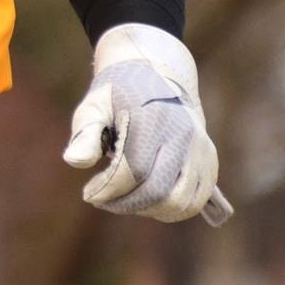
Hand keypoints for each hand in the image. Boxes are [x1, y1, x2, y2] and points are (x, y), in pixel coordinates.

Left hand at [63, 23, 230, 225]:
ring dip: (149, 210)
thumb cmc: (117, 93)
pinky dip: (171, 209)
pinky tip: (146, 199)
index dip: (108, 190)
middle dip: (127, 204)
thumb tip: (74, 162)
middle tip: (104, 200)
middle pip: (159, 192)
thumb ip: (85, 133)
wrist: (156, 73)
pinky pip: (195, 200)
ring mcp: (201, 150)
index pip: (133, 171)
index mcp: (154, 120)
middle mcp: (184, 136)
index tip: (89, 193)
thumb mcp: (94, 106)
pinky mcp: (209, 161)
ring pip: (181, 203)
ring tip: (126, 199)